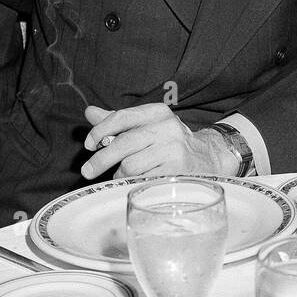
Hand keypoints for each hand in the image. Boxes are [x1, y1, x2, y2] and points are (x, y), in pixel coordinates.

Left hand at [81, 104, 237, 179]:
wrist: (208, 159)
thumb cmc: (169, 144)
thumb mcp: (147, 127)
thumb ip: (119, 122)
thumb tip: (90, 112)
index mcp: (158, 113)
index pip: (121, 117)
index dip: (100, 131)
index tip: (88, 145)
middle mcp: (167, 127)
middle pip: (123, 143)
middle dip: (101, 159)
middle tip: (88, 171)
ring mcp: (173, 149)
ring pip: (130, 165)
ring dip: (121, 175)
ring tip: (125, 176)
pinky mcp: (176, 170)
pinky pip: (142, 180)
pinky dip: (134, 183)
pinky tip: (138, 181)